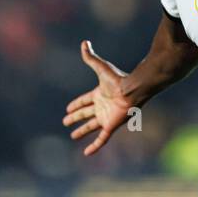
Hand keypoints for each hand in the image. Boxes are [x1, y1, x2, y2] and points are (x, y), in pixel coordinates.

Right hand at [63, 40, 135, 156]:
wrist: (132, 90)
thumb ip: (91, 57)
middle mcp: (102, 107)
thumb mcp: (100, 68)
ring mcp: (106, 117)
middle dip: (75, 118)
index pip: (84, 100)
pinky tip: (87, 153)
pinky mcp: (111, 126)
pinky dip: (94, 146)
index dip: (76, 104)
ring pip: (91, 126)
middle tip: (65, 122)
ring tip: (72, 136)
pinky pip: (101, 139)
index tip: (67, 108)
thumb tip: (84, 42)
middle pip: (86, 113)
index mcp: (99, 94)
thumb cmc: (117, 79)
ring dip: (82, 131)